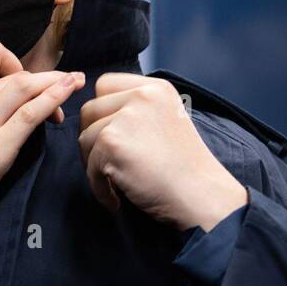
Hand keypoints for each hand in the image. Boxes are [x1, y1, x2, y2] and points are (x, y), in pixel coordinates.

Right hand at [0, 39, 85, 233]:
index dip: (12, 60)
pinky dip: (55, 98)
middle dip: (45, 79)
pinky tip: (69, 92)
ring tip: (75, 84)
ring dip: (58, 84)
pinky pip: (32, 114)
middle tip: (61, 89)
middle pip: (17, 74)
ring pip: (28, 87)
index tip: (20, 79)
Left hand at [78, 73, 246, 231]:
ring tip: (115, 183)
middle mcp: (142, 96)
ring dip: (93, 164)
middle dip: (92, 139)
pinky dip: (99, 188)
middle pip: (89, 110)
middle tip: (108, 165)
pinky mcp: (112, 142)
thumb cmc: (185, 170)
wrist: (202, 197)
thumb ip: (135, 111)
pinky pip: (89, 165)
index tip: (110, 138)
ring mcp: (126, 117)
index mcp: (156, 88)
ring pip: (84, 138)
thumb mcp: (166, 122)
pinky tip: (116, 200)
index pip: (105, 84)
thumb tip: (92, 116)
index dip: (101, 112)